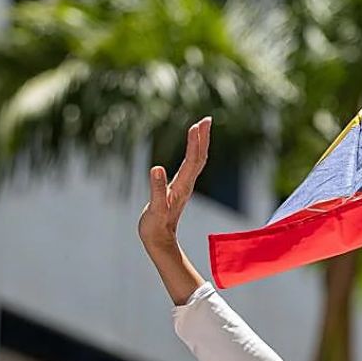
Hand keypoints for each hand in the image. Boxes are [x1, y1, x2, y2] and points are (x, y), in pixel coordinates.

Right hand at [138, 117, 210, 251]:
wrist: (160, 241)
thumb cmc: (155, 226)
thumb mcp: (154, 209)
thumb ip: (156, 189)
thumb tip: (156, 169)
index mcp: (182, 186)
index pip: (192, 160)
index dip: (195, 142)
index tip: (197, 125)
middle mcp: (187, 184)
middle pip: (199, 157)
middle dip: (203, 138)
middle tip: (206, 119)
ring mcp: (185, 186)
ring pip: (197, 161)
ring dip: (200, 143)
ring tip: (201, 128)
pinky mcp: (179, 188)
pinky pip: (190, 166)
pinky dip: (193, 153)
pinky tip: (191, 149)